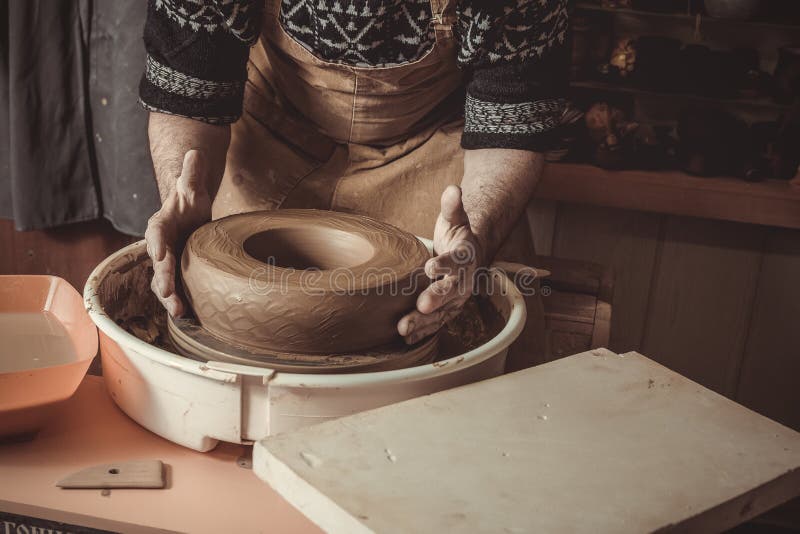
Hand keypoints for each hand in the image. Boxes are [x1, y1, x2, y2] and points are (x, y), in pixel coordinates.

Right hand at [144, 150, 212, 316]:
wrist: (189, 215)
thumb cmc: (189, 201)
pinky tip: (189, 316)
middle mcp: (160, 246)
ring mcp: (168, 262)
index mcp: (161, 224)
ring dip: (169, 298)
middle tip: (167, 292)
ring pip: (163, 282)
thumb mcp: (192, 187)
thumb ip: (192, 175)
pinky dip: (180, 302)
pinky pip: (176, 290)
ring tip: (179, 311)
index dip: (156, 242)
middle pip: (159, 263)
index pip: (155, 232)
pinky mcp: (177, 274)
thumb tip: (195, 153)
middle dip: (162, 278)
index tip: (159, 252)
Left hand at [397, 185, 482, 343]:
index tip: (430, 267)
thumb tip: (453, 189)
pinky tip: (406, 338)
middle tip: (422, 306)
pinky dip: (422, 331)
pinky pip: (435, 323)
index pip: (456, 261)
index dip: (444, 264)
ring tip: (405, 328)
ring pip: (442, 312)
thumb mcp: (456, 218)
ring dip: (424, 321)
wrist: (468, 257)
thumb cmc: (457, 236)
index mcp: (464, 258)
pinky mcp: (446, 311)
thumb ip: (453, 206)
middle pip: (450, 291)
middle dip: (436, 299)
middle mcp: (462, 281)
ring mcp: (455, 299)